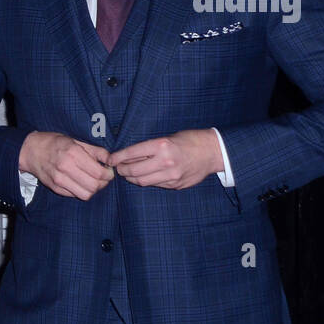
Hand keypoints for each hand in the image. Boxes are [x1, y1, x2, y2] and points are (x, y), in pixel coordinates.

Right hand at [19, 131, 113, 199]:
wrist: (30, 151)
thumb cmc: (54, 143)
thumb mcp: (75, 140)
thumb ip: (95, 151)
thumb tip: (111, 160)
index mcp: (73, 154)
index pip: (98, 173)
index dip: (108, 175)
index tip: (109, 171)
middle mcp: (66, 168)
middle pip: (94, 186)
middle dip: (103, 183)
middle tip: (103, 177)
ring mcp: (59, 180)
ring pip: (86, 195)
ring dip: (93, 190)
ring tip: (93, 181)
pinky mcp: (55, 188)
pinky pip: (75, 195)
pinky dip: (82, 191)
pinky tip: (81, 182)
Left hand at [108, 129, 222, 188]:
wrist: (212, 152)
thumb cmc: (189, 140)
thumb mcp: (167, 138)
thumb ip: (148, 148)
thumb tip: (127, 156)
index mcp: (162, 146)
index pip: (131, 153)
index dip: (117, 158)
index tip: (110, 159)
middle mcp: (165, 162)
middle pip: (133, 171)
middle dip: (122, 170)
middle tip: (118, 167)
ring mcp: (171, 176)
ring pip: (142, 181)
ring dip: (132, 177)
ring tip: (129, 173)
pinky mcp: (175, 185)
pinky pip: (155, 185)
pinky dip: (147, 180)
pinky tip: (146, 175)